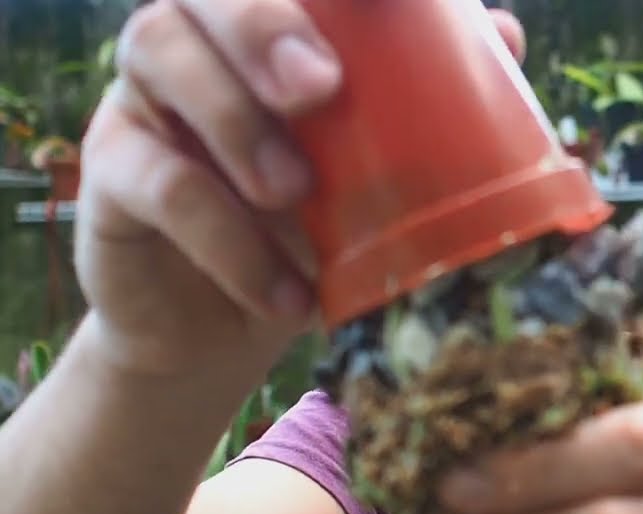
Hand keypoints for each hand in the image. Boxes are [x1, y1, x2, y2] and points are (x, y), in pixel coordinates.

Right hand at [75, 0, 525, 377]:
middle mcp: (196, 45)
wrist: (233, 326)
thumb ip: (426, 106)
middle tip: (321, 89)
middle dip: (262, 28)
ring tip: (296, 195)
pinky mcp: (109, 177)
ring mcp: (143, 102)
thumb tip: (507, 32)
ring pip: (160, 56)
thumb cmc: (314, 229)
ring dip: (236, 124)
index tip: (379, 2)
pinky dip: (228, 243)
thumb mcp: (374, 175)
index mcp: (261, 31)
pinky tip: (286, 293)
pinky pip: (155, 185)